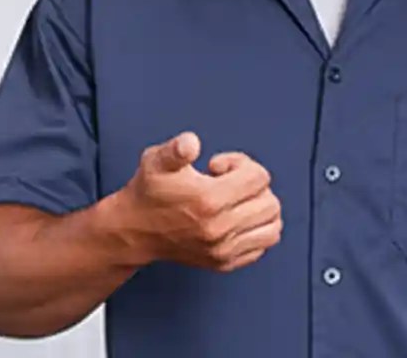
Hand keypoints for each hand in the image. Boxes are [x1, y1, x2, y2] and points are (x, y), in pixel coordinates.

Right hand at [116, 132, 282, 271]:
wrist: (134, 230)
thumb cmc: (149, 192)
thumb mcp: (156, 161)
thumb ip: (176, 149)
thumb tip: (191, 143)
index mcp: (209, 200)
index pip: (259, 177)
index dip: (241, 164)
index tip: (217, 168)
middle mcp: (220, 229)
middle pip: (269, 201)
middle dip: (254, 186)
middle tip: (228, 184)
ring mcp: (223, 250)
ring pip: (273, 225)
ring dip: (261, 208)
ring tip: (238, 202)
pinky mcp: (224, 263)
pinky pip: (263, 245)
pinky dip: (258, 230)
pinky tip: (237, 219)